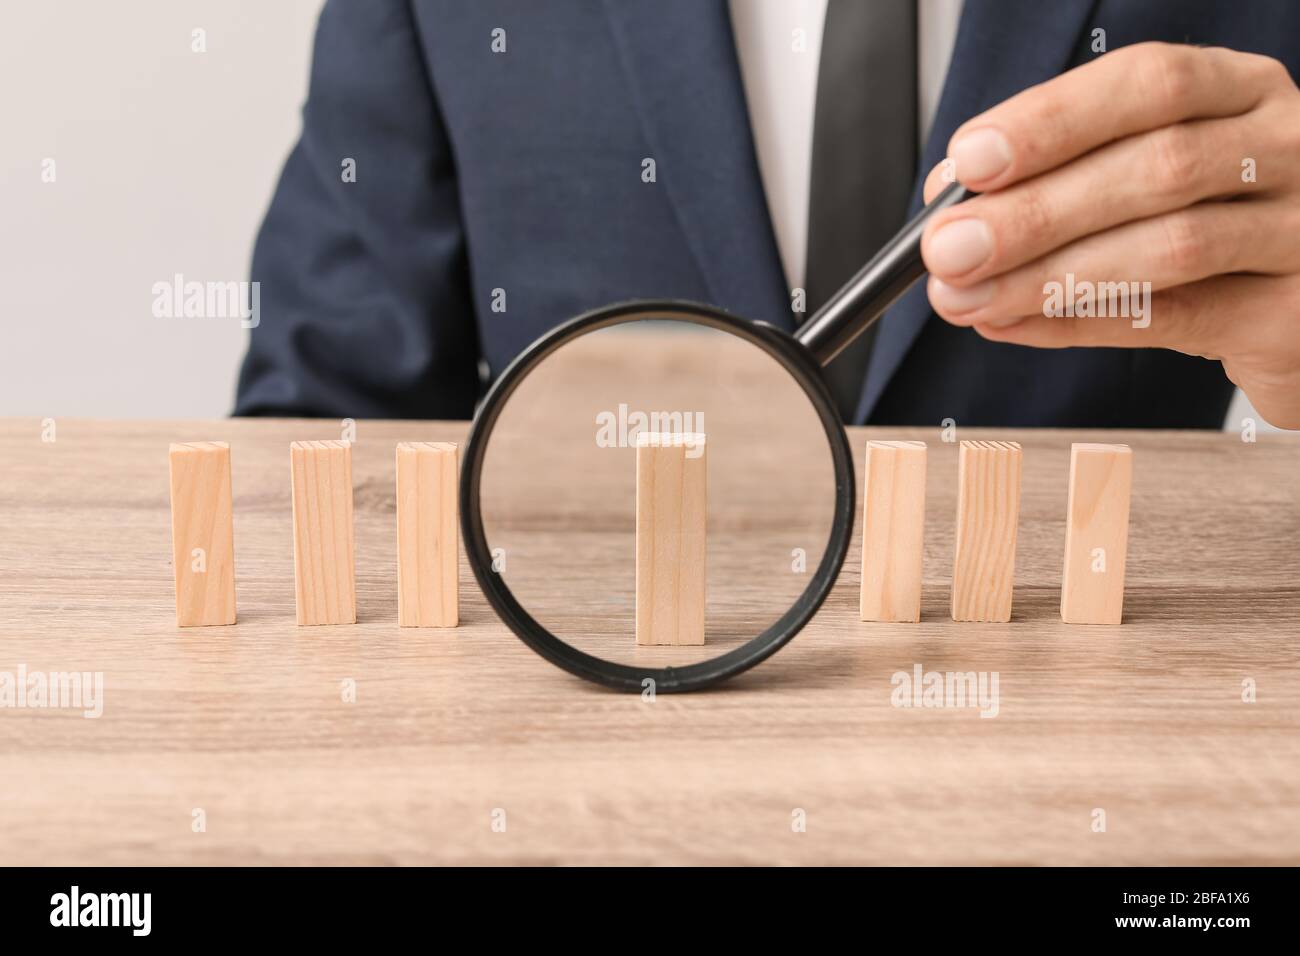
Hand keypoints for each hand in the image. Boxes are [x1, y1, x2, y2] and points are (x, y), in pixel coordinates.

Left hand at [920, 42, 1299, 428]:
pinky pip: (1173, 320)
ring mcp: (1299, 231)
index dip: (1053, 121)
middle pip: (1156, 167)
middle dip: (1033, 213)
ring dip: (1047, 277)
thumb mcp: (1140, 173)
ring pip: (1170, 248)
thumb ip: (1057, 172)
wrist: (1295, 302)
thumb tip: (952, 194)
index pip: (1148, 82)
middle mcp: (1286, 147)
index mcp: (1240, 91)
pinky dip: (1077, 325)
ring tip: (968, 297)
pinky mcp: (1289, 315)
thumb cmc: (1208, 220)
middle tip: (949, 250)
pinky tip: (1013, 324)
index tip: (970, 161)